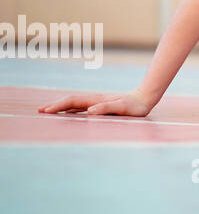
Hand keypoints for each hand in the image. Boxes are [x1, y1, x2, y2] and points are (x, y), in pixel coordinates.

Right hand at [38, 88, 154, 116]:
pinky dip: (70, 111)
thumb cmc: (135, 106)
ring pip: (74, 105)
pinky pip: (81, 108)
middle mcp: (94, 100)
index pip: (73, 102)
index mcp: (96, 100)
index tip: (46, 111)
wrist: (145, 98)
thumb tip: (90, 111)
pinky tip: (67, 115)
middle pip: (70, 102)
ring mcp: (96, 103)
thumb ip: (107, 108)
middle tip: (39, 111)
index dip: (59, 106)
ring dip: (61, 108)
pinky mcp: (100, 106)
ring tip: (48, 112)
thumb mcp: (123, 108)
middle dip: (55, 106)